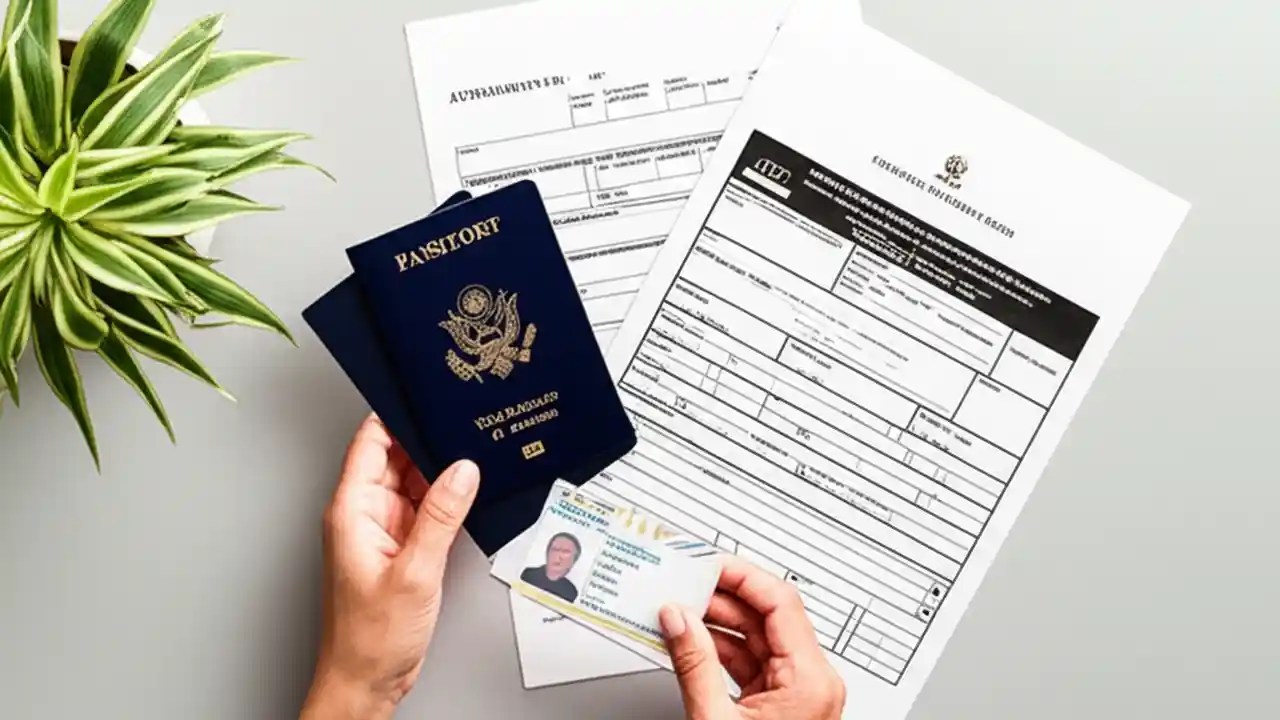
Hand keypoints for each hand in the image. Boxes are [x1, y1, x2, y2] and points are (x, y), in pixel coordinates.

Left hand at [301, 415, 479, 719]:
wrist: (366, 683)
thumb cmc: (369, 639)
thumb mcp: (415, 571)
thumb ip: (442, 516)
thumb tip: (462, 470)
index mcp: (351, 510)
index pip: (369, 442)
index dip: (396, 416)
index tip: (426, 399)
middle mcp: (363, 515)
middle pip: (396, 458)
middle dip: (428, 444)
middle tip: (464, 430)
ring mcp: (383, 531)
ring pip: (414, 484)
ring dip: (439, 474)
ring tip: (472, 461)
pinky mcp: (401, 549)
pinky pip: (424, 511)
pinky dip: (445, 503)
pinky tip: (465, 499)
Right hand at [660, 556, 845, 719]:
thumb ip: (694, 665)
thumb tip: (677, 619)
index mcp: (810, 681)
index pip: (780, 602)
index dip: (740, 575)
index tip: (707, 565)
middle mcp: (812, 682)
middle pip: (766, 616)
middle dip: (720, 599)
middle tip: (682, 588)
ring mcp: (798, 692)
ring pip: (756, 637)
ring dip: (715, 624)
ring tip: (679, 614)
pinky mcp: (781, 703)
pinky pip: (751, 661)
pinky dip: (720, 650)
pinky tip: (692, 642)